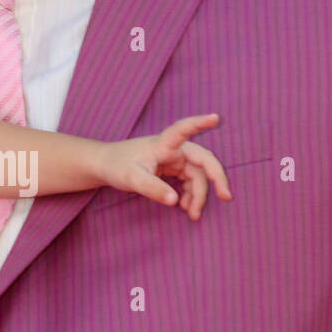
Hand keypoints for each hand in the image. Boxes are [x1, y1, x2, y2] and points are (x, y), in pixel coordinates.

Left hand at [101, 114, 232, 219]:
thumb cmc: (116, 166)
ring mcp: (174, 159)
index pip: (182, 130)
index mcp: (162, 144)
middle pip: (202, 161)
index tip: (215, 117)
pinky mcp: (173, 168)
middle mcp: (172, 149)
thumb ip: (152, 188)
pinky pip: (190, 182)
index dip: (199, 123)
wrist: (105, 166)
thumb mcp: (131, 178)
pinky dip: (191, 195)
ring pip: (198, 176)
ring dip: (199, 195)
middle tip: (225, 197)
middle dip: (216, 178)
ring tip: (192, 214)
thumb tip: (175, 202)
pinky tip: (185, 207)